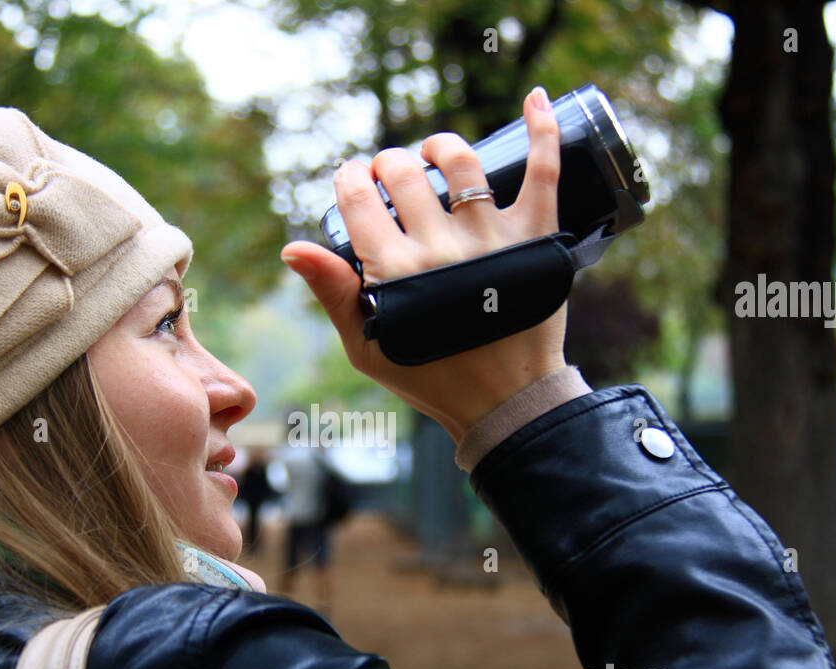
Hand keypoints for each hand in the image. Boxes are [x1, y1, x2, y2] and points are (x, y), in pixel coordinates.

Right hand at [281, 86, 568, 443]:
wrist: (505, 401)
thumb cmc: (430, 375)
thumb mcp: (367, 346)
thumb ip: (332, 293)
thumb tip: (291, 248)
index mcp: (395, 273)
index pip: (358, 197)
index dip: (349, 179)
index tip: (354, 183)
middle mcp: (442, 249)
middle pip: (403, 172)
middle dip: (387, 163)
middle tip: (390, 177)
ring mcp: (492, 240)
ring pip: (461, 163)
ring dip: (440, 146)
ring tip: (433, 155)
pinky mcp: (536, 238)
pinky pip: (543, 173)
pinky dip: (542, 130)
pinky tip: (536, 100)